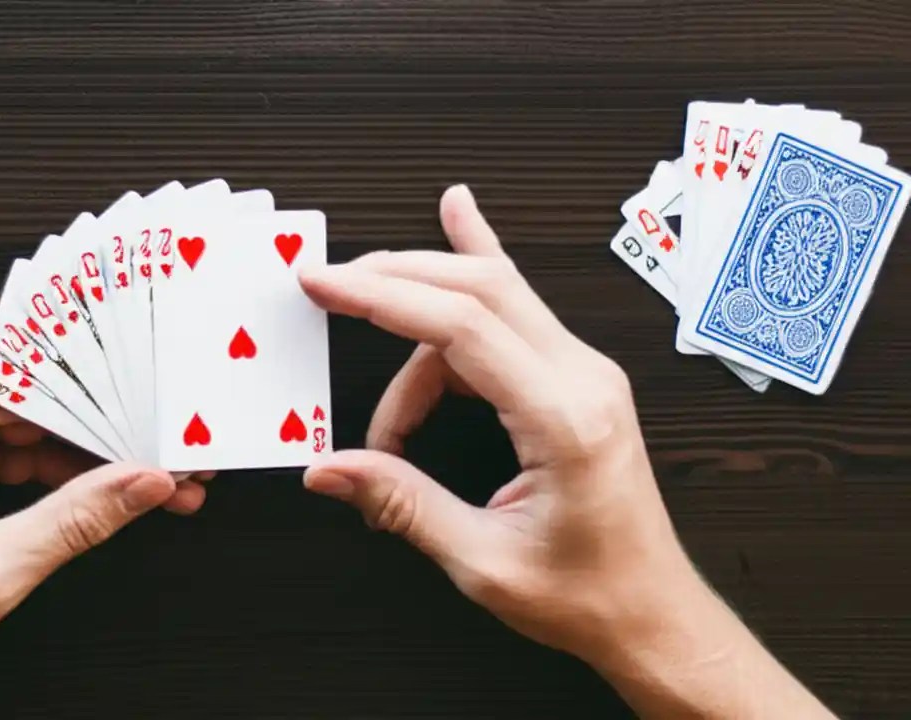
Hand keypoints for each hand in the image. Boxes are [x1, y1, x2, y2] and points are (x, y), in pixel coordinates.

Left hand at [0, 341, 204, 719]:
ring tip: (140, 477)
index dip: (100, 387)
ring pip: (23, 420)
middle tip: (159, 443)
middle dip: (101, 422)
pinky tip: (96, 489)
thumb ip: (79, 516)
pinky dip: (49, 469)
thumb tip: (143, 482)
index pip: (29, 372)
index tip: (150, 398)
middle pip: (31, 391)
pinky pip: (2, 446)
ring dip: (81, 450)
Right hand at [299, 185, 694, 661]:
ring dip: (417, 331)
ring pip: (488, 302)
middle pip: (478, 289)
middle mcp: (583, 379)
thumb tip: (328, 469)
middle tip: (325, 284)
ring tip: (387, 421)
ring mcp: (584, 372)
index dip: (383, 296)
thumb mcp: (483, 562)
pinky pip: (513, 311)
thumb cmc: (588, 594)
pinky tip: (462, 220)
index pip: (461, 328)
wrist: (652, 611)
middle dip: (393, 280)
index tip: (324, 283)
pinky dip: (473, 271)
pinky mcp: (575, 378)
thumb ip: (402, 503)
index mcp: (564, 420)